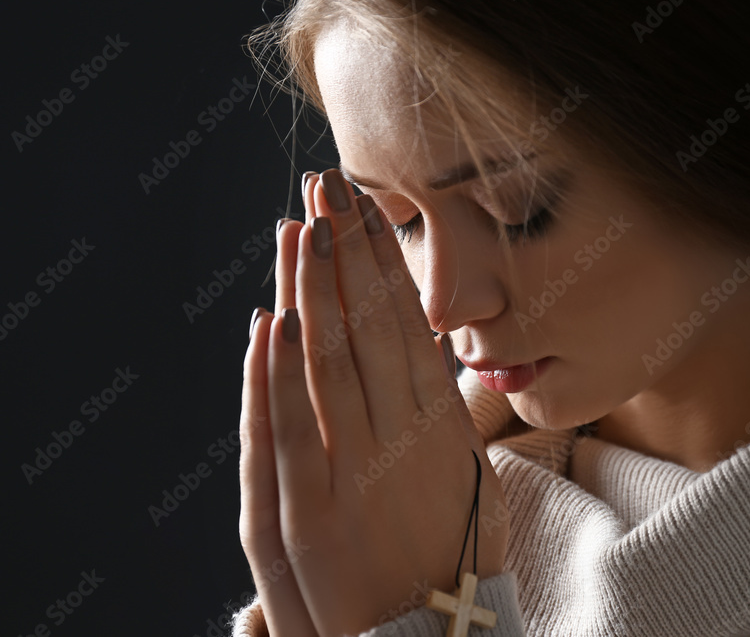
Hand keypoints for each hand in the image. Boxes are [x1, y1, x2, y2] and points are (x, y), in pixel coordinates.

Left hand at [238, 169, 507, 636]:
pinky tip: (275, 318)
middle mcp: (401, 438)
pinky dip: (280, 373)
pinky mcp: (311, 512)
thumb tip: (432, 359)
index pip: (408, 324)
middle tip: (330, 187)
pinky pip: (294, 429)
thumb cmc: (456, 563)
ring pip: (332, 363)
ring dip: (314, 290)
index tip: (366, 210)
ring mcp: (354, 473)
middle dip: (348, 252)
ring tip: (300, 226)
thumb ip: (451, 420)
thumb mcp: (475, 482)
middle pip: (370, 326)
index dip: (383, 263)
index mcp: (442, 427)